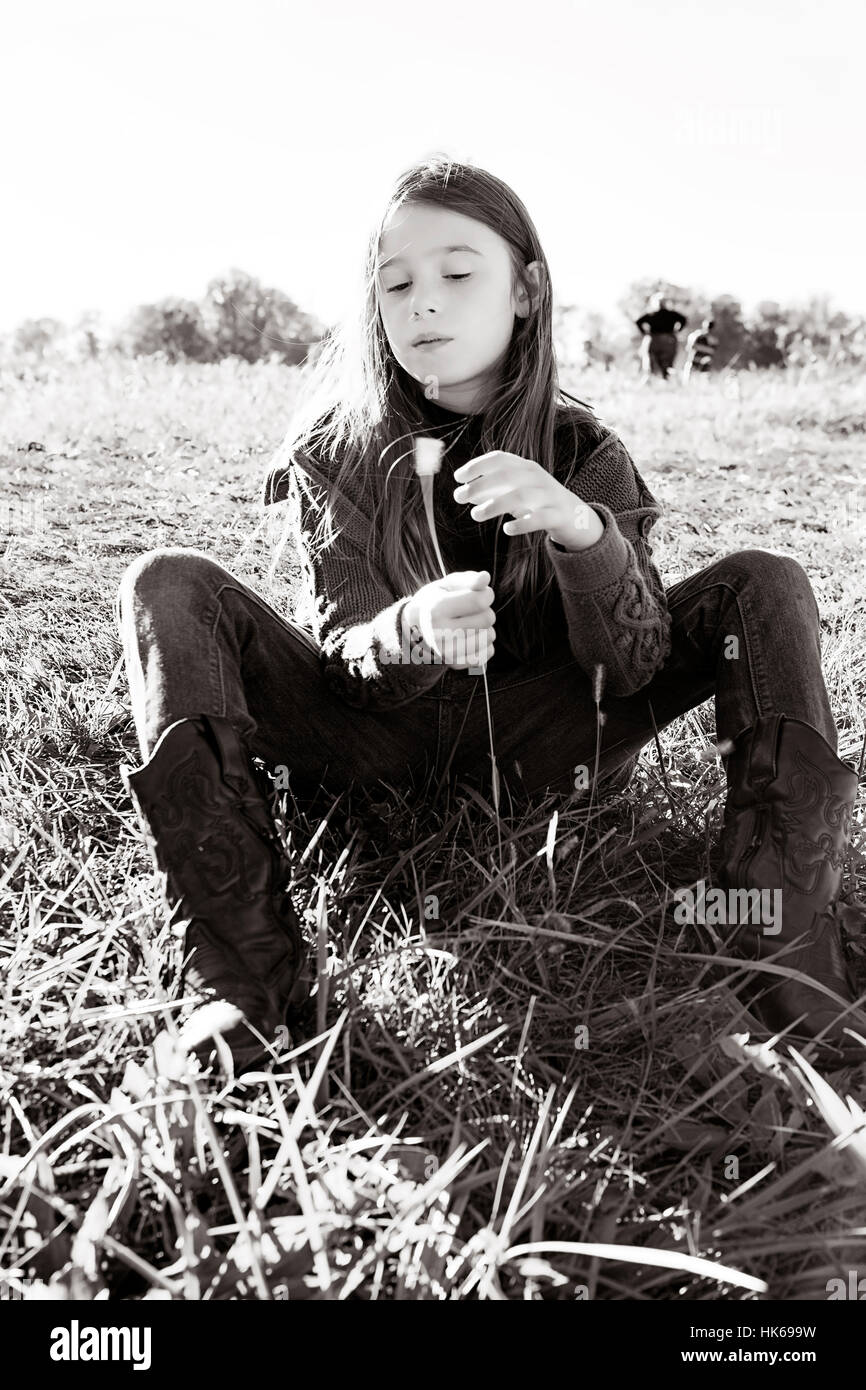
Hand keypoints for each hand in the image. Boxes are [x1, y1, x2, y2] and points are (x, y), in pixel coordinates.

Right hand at [404, 570, 495, 668]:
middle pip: (488, 618)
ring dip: (486, 628)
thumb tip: (485, 577)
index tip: (478, 594)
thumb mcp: (443, 586)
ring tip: (470, 625)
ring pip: (490, 636)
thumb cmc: (432, 604)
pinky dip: (484, 645)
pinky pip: (487, 653)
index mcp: (436, 609)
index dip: (486, 594)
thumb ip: (466, 579)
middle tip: (470, 611)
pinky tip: (470, 639)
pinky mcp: (455, 664)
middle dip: (484, 611)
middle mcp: (440, 632)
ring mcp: (447, 652)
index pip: (480, 600)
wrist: (411, 633)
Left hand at [452, 451, 601, 547]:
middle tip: (459, 497)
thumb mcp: (515, 493)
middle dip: (480, 485)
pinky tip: (506, 530)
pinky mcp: (558, 515)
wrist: (577, 517)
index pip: (500, 459)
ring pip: (520, 496)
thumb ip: (492, 492)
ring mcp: (549, 496)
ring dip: (494, 505)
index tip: (458, 477)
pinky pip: (540, 518)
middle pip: (506, 476)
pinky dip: (522, 524)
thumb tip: (464, 494)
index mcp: (526, 467)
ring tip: (475, 515)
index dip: (478, 466)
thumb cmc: (540, 503)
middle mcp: (538, 478)